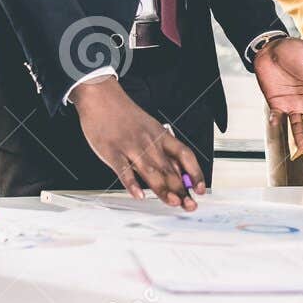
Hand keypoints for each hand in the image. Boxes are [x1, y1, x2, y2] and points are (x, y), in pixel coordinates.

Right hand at [69, 77, 205, 208]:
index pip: (184, 155)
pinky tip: (139, 194)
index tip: (200, 189)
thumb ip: (164, 151)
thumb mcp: (152, 128)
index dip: (195, 173)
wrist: (102, 97)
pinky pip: (123, 170)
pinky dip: (132, 183)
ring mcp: (131, 147)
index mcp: (161, 136)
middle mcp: (149, 142)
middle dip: (181, 189)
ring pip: (150, 171)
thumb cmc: (126, 115)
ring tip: (173, 202)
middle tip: (189, 206)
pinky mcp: (112, 152)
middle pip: (169, 168)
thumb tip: (179, 172)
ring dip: (163, 189)